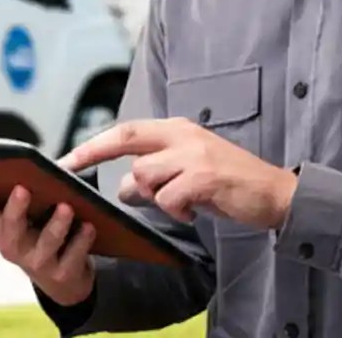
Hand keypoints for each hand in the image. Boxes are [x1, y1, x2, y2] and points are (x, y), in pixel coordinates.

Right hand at [0, 171, 96, 306]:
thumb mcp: (21, 219)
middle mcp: (12, 246)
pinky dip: (82, 239)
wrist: (63, 281)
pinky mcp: (62, 273)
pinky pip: (73, 255)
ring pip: (47, 241)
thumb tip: (21, 159)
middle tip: (23, 189)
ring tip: (67, 206)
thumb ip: (15, 195)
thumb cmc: (38, 237)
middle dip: (16, 208)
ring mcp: (37, 262)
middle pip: (11, 226)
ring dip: (57, 223)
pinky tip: (89, 226)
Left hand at [59, 117, 297, 229]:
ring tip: (181, 205)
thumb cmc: (229, 184)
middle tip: (70, 170)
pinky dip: (175, 211)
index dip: (94, 144)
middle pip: (125, 138)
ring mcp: (194, 154)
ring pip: (144, 175)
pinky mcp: (205, 176)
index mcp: (177, 130)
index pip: (126, 131)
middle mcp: (182, 135)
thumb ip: (155, 176)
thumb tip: (122, 190)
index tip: (66, 159)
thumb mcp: (187, 174)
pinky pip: (168, 198)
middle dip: (92, 153)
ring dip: (154, 197)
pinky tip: (194, 213)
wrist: (276, 193)